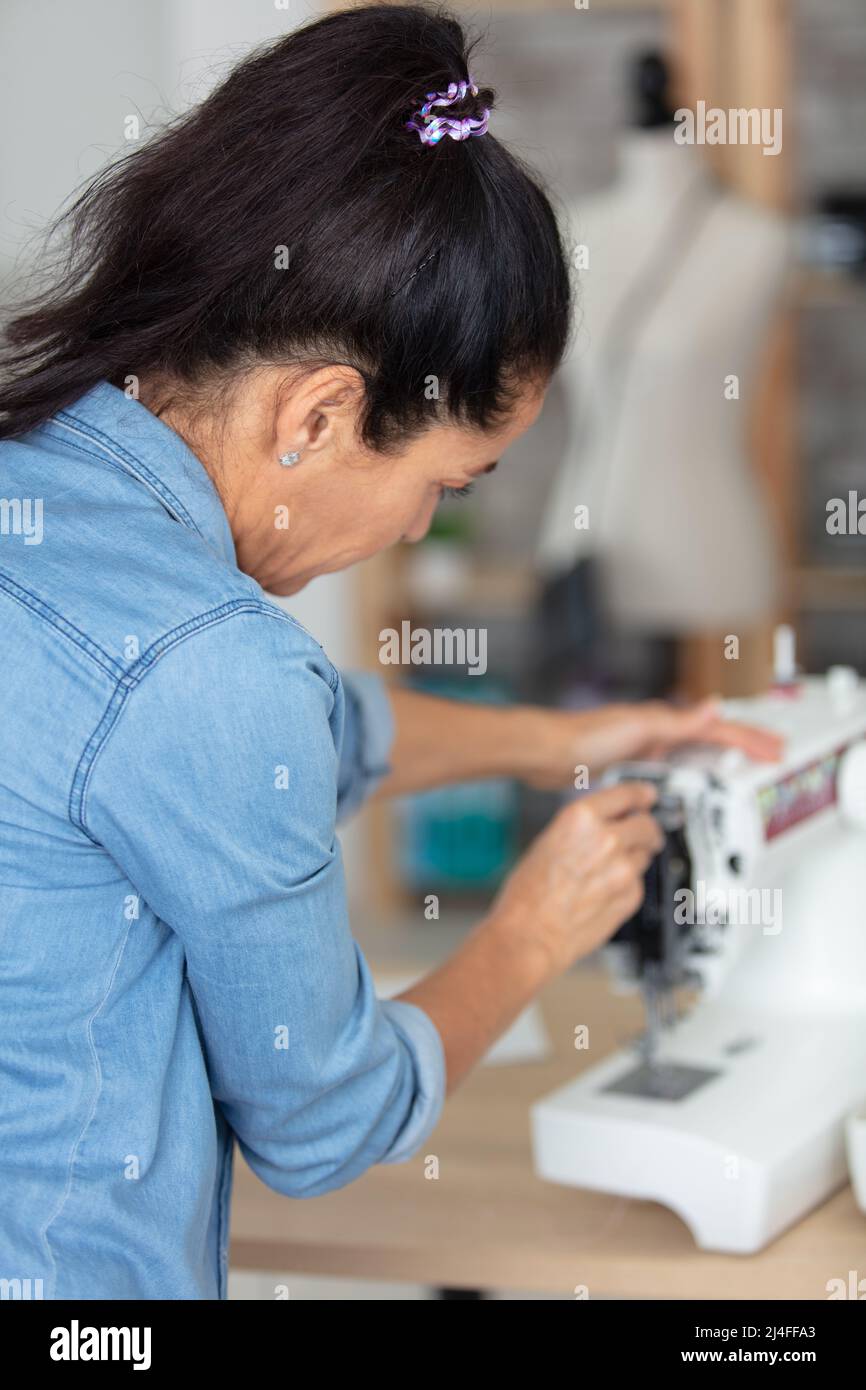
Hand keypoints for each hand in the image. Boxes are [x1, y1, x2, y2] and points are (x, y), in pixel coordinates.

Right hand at [489, 781, 662, 979]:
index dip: (641, 794)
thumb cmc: (527, 895)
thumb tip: (605, 824)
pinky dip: (628, 884)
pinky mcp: (631, 896)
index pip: (627, 794)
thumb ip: (582, 828)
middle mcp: (606, 838)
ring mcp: (623, 868)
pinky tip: (605, 892)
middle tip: (644, 834)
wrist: (531, 934)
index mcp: (581, 818)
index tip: (648, 796)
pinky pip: (638, 882)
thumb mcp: (547, 842)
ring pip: (645, 854)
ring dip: (635, 857)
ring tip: (610, 870)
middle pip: (646, 824)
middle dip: (646, 828)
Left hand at [527, 698, 783, 791]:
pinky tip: (695, 786)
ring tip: (746, 768)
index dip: (749, 739)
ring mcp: (647, 749)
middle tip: (774, 754)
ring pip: (696, 754)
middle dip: (744, 746)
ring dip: (723, 761)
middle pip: (713, 739)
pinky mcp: (633, 767)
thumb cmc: (585, 736)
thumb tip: (715, 708)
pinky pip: (676, 770)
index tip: (775, 748)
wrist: (548, 753)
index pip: (719, 729)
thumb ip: (679, 722)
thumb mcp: (639, 728)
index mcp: (665, 721)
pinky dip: (695, 776)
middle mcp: (658, 732)